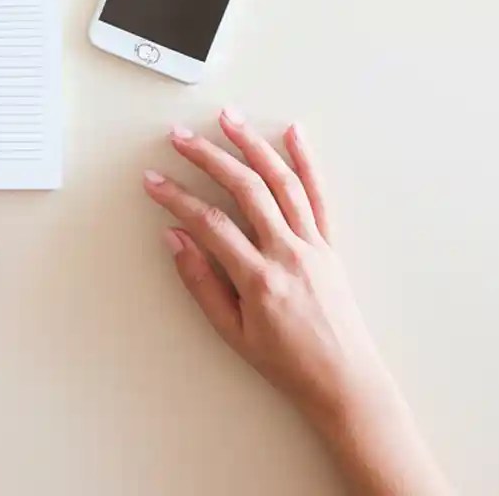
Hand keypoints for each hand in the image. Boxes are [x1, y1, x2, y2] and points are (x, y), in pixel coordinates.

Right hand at [144, 111, 449, 494]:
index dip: (176, 197)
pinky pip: (318, 195)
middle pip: (246, 189)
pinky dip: (306, 161)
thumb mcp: (232, 332)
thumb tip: (176, 238)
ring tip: (228, 119)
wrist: (345, 379)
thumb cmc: (288, 363)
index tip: (153, 180)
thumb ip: (201, 282)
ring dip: (253, 145)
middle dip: (209, 157)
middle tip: (180, 137)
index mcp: (260, 279)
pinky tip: (294, 134)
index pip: (210, 222)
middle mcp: (289, 253)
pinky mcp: (330, 244)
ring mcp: (314, 245)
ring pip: (282, 181)